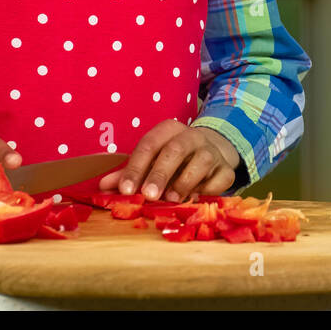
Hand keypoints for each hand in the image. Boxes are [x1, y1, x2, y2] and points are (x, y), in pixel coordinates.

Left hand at [96, 120, 240, 200]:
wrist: (211, 152)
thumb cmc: (173, 159)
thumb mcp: (150, 162)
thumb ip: (129, 173)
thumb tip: (103, 187)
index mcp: (168, 131)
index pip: (149, 145)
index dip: (135, 167)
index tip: (125, 189)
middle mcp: (191, 137)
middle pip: (175, 150)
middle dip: (160, 174)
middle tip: (148, 196)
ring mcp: (212, 151)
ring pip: (201, 162)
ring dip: (185, 182)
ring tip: (172, 198)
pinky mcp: (227, 168)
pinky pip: (221, 178)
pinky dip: (209, 190)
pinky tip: (197, 197)